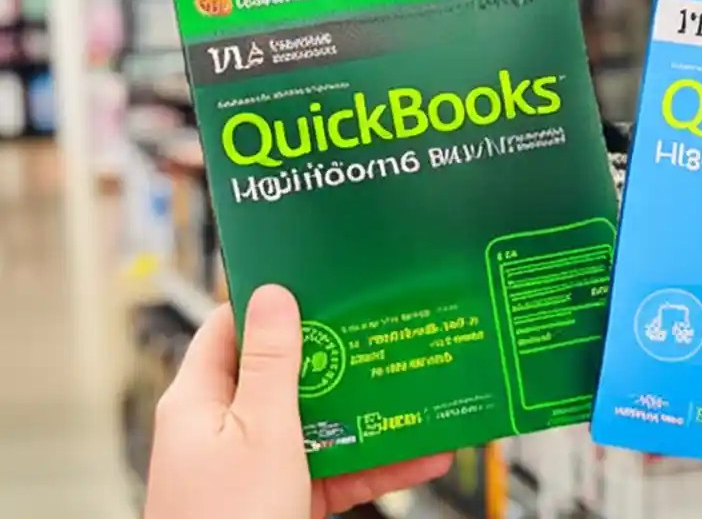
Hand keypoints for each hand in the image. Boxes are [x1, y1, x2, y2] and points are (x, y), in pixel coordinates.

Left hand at [144, 285, 451, 518]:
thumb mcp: (261, 431)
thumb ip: (271, 363)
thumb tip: (273, 295)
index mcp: (200, 400)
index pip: (231, 329)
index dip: (273, 304)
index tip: (320, 284)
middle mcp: (224, 429)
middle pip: (288, 376)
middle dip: (341, 358)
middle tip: (382, 332)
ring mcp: (256, 467)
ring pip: (321, 424)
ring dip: (371, 413)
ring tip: (418, 391)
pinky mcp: (286, 499)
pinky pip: (337, 469)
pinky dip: (378, 462)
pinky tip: (422, 453)